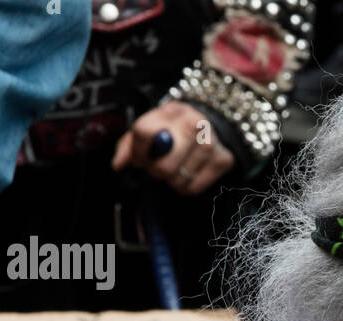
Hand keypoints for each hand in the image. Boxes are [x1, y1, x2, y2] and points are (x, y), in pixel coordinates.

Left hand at [111, 102, 234, 194]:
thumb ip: (129, 146)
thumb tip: (119, 165)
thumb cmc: (172, 131)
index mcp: (171, 110)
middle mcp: (195, 123)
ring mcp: (211, 143)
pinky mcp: (224, 160)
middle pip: (163, 165)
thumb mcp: (149, 129)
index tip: (139, 158)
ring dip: (171, 180)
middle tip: (157, 167)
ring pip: (178, 180)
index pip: (145, 133)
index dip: (138, 152)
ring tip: (175, 169)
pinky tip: (187, 175)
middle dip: (155, 171)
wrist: (208, 128)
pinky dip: (185, 187)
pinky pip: (194, 188)